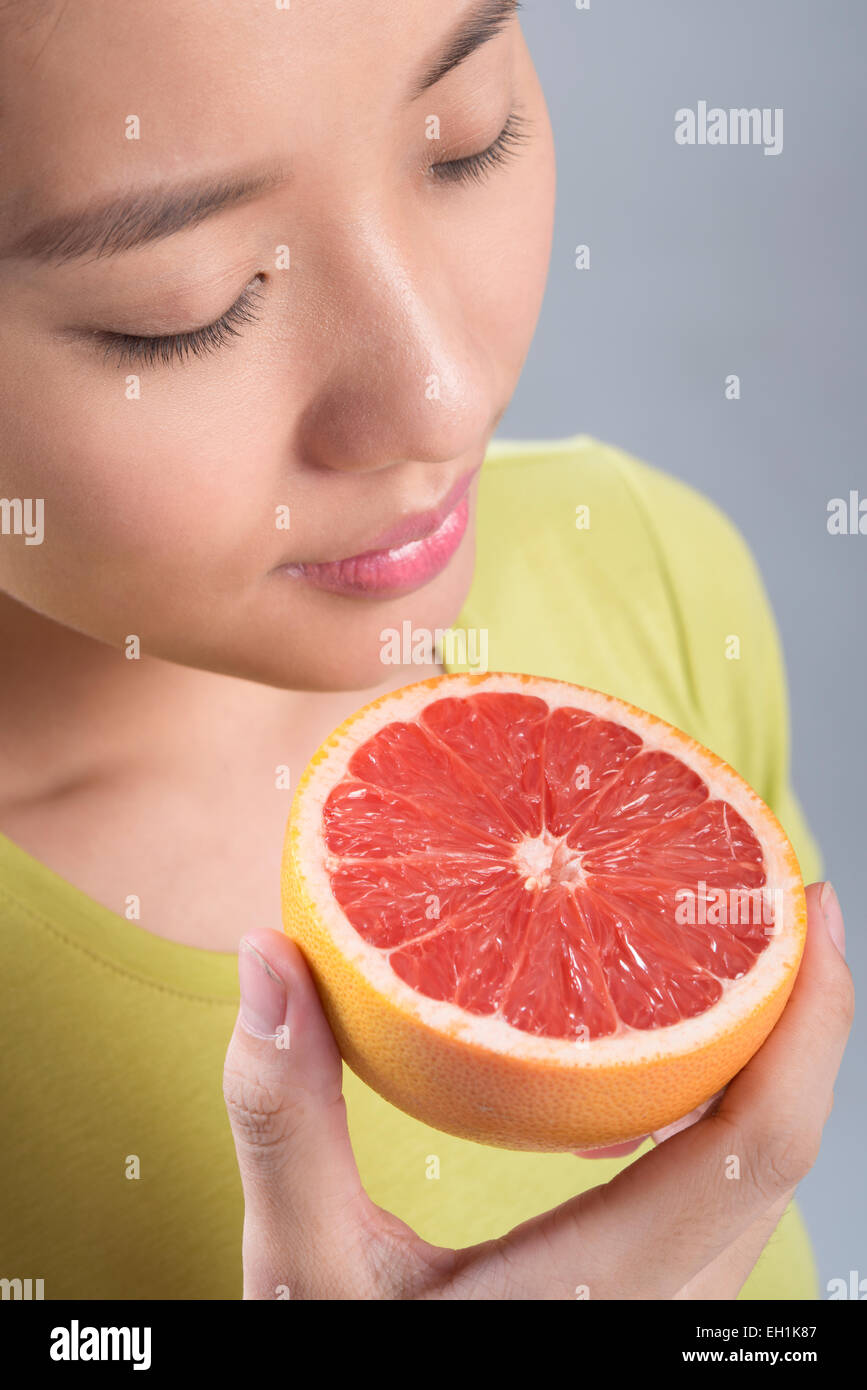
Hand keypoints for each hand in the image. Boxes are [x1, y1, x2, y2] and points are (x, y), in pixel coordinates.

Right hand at [222, 881, 851, 1298]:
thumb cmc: (350, 1387)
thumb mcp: (306, 1275)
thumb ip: (286, 1120)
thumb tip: (268, 957)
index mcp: (612, 1289)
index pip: (761, 1144)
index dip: (809, 1019)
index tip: (811, 905)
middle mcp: (666, 1306)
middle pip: (780, 1149)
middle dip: (798, 1018)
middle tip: (772, 903)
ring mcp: (660, 1314)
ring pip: (753, 1180)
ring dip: (761, 1065)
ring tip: (722, 961)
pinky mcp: (638, 1309)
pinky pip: (713, 1201)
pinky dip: (713, 1117)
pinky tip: (648, 1064)